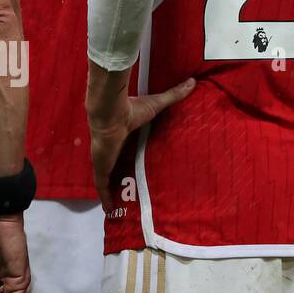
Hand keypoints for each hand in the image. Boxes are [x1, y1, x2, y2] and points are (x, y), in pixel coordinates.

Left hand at [89, 77, 194, 211]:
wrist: (110, 112)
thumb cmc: (130, 109)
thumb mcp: (155, 104)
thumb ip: (173, 95)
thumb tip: (192, 82)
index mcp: (120, 138)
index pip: (121, 151)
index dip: (124, 160)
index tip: (130, 170)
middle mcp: (110, 150)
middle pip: (113, 168)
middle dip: (118, 180)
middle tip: (128, 194)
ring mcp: (104, 160)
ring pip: (106, 180)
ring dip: (110, 192)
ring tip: (119, 208)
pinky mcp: (101, 168)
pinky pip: (102, 187)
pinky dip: (105, 198)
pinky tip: (108, 210)